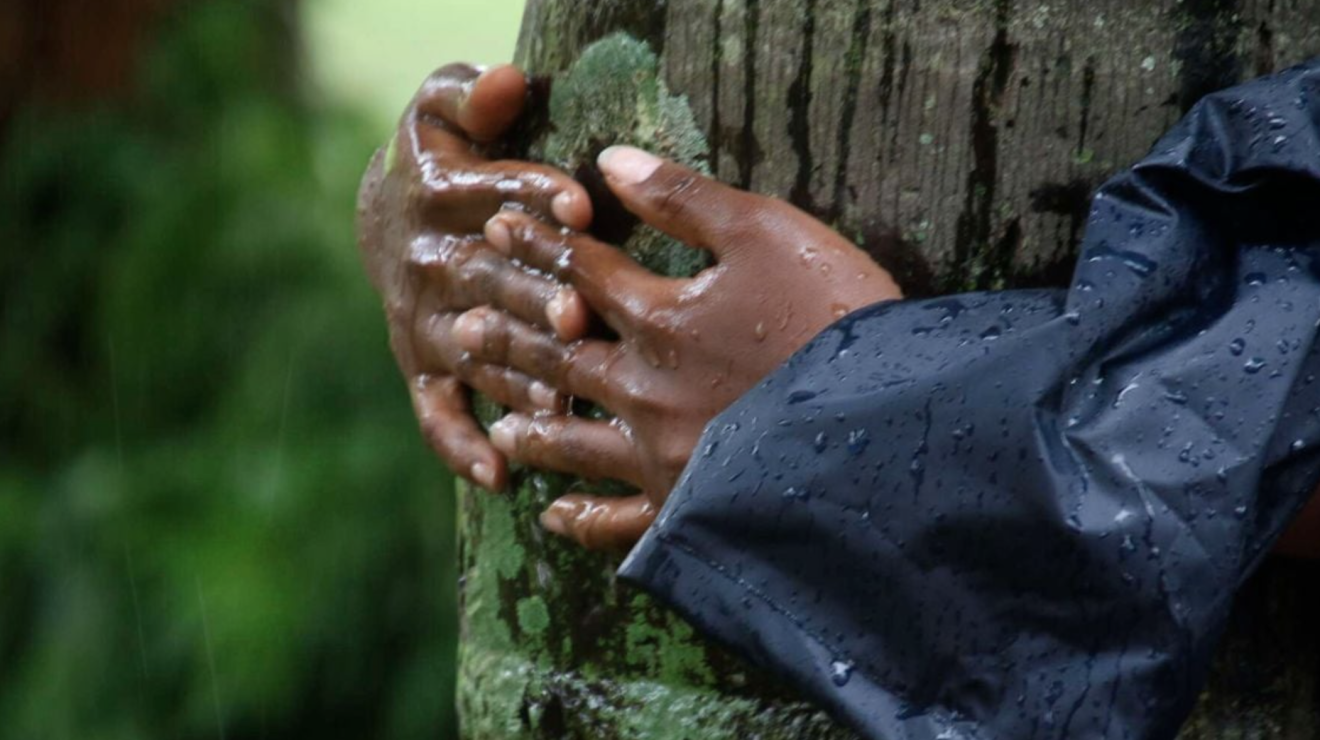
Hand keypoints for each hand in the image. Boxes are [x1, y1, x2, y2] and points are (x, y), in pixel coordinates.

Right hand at [356, 63, 596, 490]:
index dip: (531, 198)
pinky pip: (435, 413)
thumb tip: (508, 83)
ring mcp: (426, 324)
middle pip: (485, 283)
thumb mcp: (443, 109)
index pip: (490, 194)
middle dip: (531, 299)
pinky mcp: (422, 367)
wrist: (389, 215)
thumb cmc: (444, 156)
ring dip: (514, 376)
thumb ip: (472, 95)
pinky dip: (460, 445)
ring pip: (474, 354)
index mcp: (440, 196)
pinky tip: (498, 475)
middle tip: (578, 314)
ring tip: (558, 403)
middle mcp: (429, 265)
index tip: (581, 208)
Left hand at [453, 147, 902, 549]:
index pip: (584, 273)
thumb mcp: (765, 233)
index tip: (499, 228)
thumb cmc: (835, 316)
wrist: (888, 424)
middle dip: (511, 338)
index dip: (542, 245)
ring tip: (498, 426)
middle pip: (559, 359)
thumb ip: (683, 198)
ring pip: (574, 441)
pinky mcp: (690, 506)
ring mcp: (662, 455)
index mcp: (660, 318)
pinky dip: (585, 519)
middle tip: (464, 329)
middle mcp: (645, 388)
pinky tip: (555, 517)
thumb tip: (610, 160)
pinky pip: (621, 521)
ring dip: (531, 430)